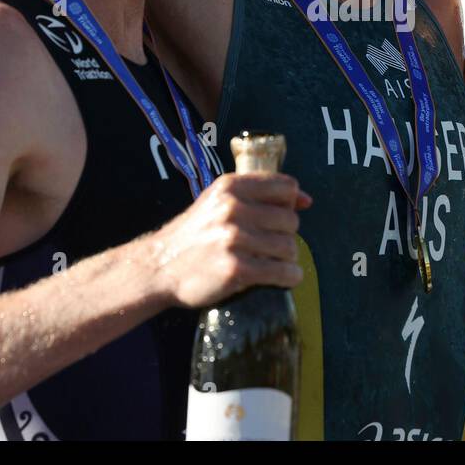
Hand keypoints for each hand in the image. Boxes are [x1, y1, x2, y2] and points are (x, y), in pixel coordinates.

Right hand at [144, 172, 310, 308]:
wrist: (159, 267)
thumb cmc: (194, 235)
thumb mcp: (218, 202)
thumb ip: (258, 196)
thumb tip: (305, 199)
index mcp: (230, 186)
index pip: (285, 187)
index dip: (290, 203)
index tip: (282, 216)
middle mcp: (232, 208)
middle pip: (290, 219)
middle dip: (285, 234)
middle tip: (268, 245)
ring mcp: (234, 239)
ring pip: (289, 247)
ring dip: (286, 258)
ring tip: (271, 262)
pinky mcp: (236, 269)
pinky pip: (282, 272)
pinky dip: (289, 277)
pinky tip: (282, 278)